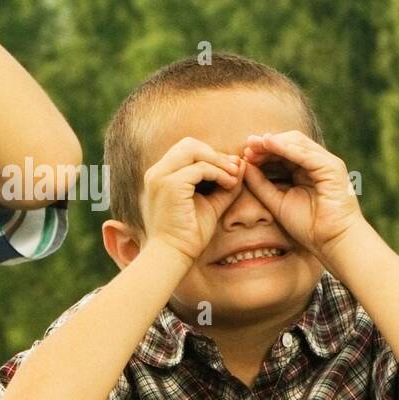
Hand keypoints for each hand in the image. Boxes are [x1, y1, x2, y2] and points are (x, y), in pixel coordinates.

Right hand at [140, 138, 245, 263]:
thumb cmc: (188, 235)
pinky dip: (218, 173)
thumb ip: (223, 185)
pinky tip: (229, 184)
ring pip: (193, 150)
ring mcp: (160, 177)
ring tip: (233, 176)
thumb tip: (242, 167)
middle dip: (214, 154)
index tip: (232, 169)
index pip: (187, 150)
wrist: (172, 255)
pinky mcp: (169, 185)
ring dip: (218, 161)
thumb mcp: (209, 204)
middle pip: (188, 144)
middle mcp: (156, 172)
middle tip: (234, 169)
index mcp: (160, 175)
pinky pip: (200, 168)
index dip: (211, 156)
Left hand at [240, 130, 362, 259]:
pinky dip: (287, 148)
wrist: (332, 241)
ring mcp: (326, 163)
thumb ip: (261, 184)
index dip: (262, 151)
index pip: (282, 152)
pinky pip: (306, 153)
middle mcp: (316, 163)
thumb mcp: (277, 202)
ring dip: (274, 142)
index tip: (243, 153)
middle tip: (247, 144)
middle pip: (289, 143)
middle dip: (266, 143)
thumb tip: (244, 166)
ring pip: (297, 143)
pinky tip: (270, 145)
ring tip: (255, 144)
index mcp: (305, 170)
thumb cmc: (308, 226)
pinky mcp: (332, 167)